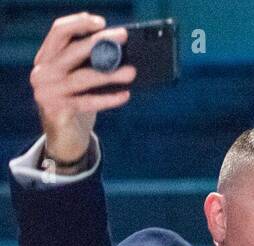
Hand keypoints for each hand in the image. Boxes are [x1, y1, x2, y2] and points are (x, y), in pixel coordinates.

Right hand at [31, 14, 135, 163]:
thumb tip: (121, 50)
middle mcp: (42, 72)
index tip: (102, 22)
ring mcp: (47, 92)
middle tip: (123, 37)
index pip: (59, 31)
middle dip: (99, 42)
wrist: (65, 137)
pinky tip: (126, 95)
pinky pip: (87, 102)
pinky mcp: (57, 111)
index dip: (80, 23)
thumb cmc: (77, 101)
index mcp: (46, 57)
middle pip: (72, 50)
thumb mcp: (79, 79)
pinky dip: (108, 99)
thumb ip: (90, 63)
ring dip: (110, 73)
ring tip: (132, 71)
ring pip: (82, 77)